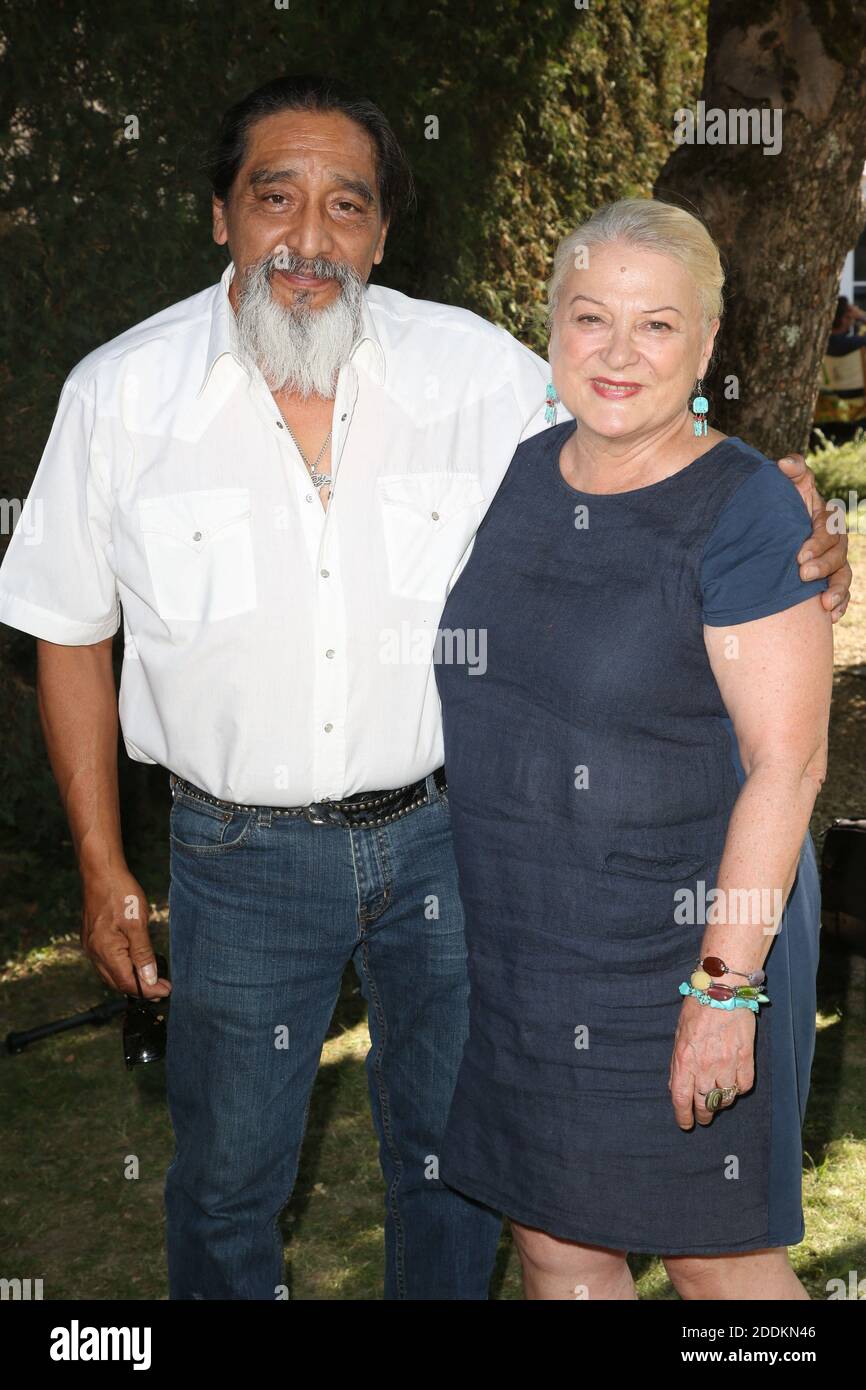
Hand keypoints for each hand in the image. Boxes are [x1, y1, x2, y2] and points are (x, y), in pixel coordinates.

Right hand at [80, 867, 170, 999]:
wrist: (101, 872)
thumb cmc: (120, 893)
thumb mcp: (137, 924)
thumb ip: (143, 954)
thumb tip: (149, 979)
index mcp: (105, 951)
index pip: (127, 983)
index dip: (148, 990)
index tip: (166, 990)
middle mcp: (94, 953)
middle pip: (117, 982)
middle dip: (140, 989)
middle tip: (162, 988)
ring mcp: (90, 946)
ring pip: (110, 974)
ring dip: (130, 980)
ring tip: (151, 980)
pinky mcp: (91, 938)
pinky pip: (105, 963)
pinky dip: (121, 969)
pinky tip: (133, 965)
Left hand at [669, 995, 754, 1127]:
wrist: (722, 990)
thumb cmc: (697, 1008)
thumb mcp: (678, 1035)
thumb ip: (678, 1063)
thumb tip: (676, 1087)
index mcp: (684, 1060)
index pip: (681, 1099)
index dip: (684, 1116)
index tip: (686, 1123)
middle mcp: (705, 1066)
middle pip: (705, 1104)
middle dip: (703, 1114)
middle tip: (704, 1116)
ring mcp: (727, 1064)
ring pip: (726, 1098)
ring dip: (722, 1102)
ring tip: (719, 1098)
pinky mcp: (746, 1058)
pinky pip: (744, 1086)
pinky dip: (739, 1089)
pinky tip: (735, 1084)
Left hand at [775, 452, 850, 620]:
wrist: (766, 533)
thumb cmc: (777, 508)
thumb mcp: (784, 487)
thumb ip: (790, 471)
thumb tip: (785, 464)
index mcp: (825, 518)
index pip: (830, 528)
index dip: (818, 542)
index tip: (799, 555)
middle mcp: (833, 541)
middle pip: (838, 555)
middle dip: (823, 566)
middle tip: (802, 575)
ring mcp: (832, 563)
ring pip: (842, 577)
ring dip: (836, 590)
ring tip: (825, 604)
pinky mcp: (828, 582)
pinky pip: (842, 595)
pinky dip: (840, 605)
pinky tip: (830, 616)